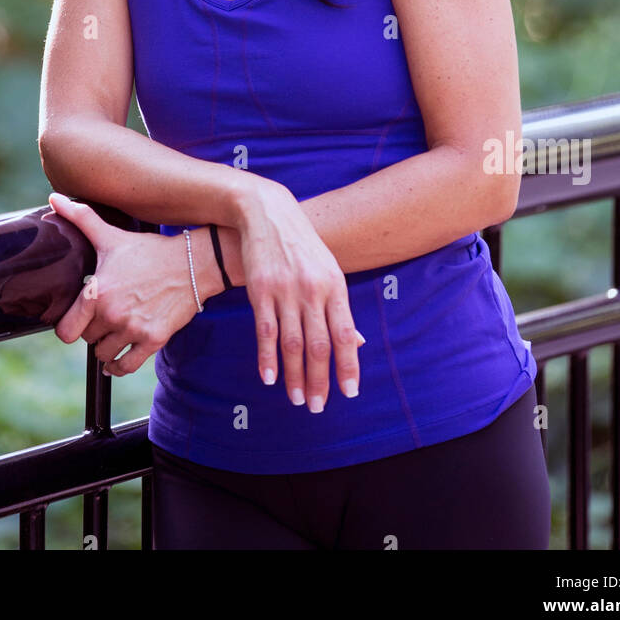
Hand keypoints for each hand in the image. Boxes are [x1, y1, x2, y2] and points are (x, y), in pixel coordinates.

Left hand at [45, 192, 200, 374]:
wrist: (193, 263)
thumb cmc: (150, 251)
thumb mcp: (112, 236)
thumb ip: (81, 218)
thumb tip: (53, 198)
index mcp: (97, 291)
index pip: (65, 330)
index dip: (70, 325)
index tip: (78, 318)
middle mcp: (113, 314)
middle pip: (87, 340)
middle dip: (92, 331)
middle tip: (103, 317)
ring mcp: (134, 329)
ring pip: (104, 355)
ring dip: (107, 347)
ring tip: (113, 332)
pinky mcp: (154, 340)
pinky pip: (126, 366)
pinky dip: (119, 366)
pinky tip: (118, 357)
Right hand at [233, 183, 363, 412]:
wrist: (269, 212)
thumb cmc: (303, 245)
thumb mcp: (329, 269)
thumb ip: (339, 307)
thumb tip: (358, 343)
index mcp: (335, 286)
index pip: (345, 335)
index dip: (348, 366)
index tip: (349, 393)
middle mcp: (313, 290)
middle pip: (319, 345)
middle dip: (320, 381)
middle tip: (318, 407)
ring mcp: (286, 290)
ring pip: (292, 344)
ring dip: (295, 376)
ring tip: (298, 399)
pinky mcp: (261, 290)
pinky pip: (265, 331)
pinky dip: (267, 358)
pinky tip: (270, 378)